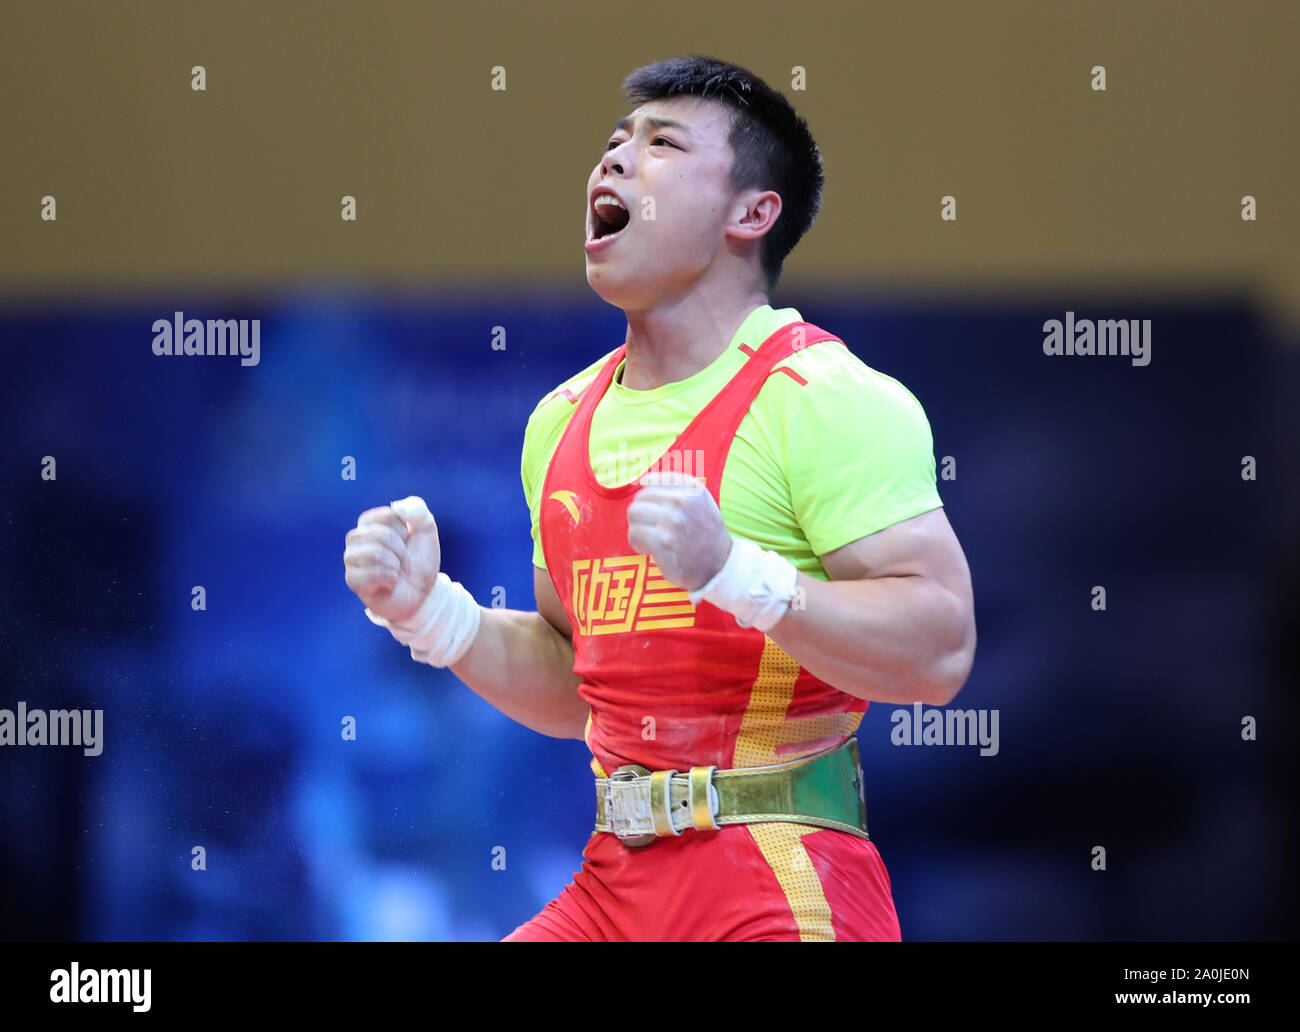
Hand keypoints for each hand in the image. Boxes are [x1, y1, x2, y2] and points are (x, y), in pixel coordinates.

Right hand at [344, 497, 441, 623]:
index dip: (404, 530)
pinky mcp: (352, 580)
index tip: (406, 540)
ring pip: (374, 553)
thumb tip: (396, 506)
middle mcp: (355, 539)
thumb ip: (416, 509)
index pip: (386, 516)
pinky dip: (391, 578)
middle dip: (400, 549)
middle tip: (402, 559)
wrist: (423, 592)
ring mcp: (351, 560)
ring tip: (396, 570)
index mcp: (370, 522)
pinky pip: (373, 573)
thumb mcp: (426, 529)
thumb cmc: (420, 559)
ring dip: (395, 564)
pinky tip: (391, 582)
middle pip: (380, 535)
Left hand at [626, 472, 731, 590]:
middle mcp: (682, 502)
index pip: (655, 480)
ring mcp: (671, 521)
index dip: (650, 497)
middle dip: (642, 513)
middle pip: (640, 497)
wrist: (720, 565)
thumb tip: (645, 480)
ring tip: (649, 537)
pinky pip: (634, 533)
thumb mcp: (702, 502)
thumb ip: (679, 488)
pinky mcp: (662, 541)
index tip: (652, 508)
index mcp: (692, 490)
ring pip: (634, 513)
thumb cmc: (707, 534)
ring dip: (638, 527)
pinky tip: (648, 549)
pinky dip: (637, 542)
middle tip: (650, 527)